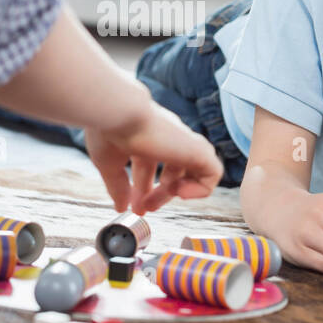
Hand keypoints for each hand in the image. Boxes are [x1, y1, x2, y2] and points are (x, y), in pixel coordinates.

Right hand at [83, 101, 222, 213]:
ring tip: (166, 194)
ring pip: (195, 170)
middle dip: (160, 194)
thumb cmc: (109, 131)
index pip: (150, 164)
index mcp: (145, 137)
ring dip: (181, 189)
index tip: (132, 206)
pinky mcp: (197, 150)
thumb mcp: (109, 164)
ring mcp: (183, 143)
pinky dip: (201, 188)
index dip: (143, 188)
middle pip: (173, 170)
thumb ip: (117, 186)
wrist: (121, 113)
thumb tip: (120, 207)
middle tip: (144, 208)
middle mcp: (166, 138)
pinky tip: (180, 191)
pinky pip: (213, 173)